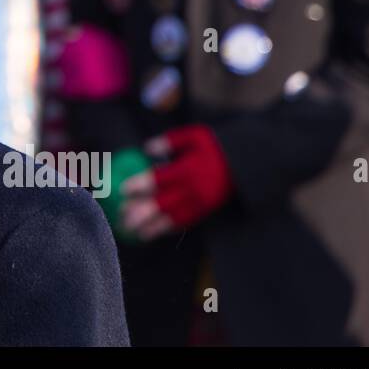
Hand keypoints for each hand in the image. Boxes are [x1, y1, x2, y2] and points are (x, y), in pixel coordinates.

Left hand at [119, 125, 232, 239]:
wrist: (246, 164)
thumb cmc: (214, 147)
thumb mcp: (195, 136)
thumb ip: (170, 141)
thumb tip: (147, 148)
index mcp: (188, 169)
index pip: (160, 179)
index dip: (141, 185)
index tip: (123, 190)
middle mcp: (194, 189)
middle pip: (163, 203)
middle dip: (141, 212)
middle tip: (122, 216)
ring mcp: (201, 203)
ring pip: (173, 218)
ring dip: (152, 226)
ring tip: (132, 231)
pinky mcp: (206, 211)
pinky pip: (185, 223)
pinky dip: (168, 229)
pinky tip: (153, 232)